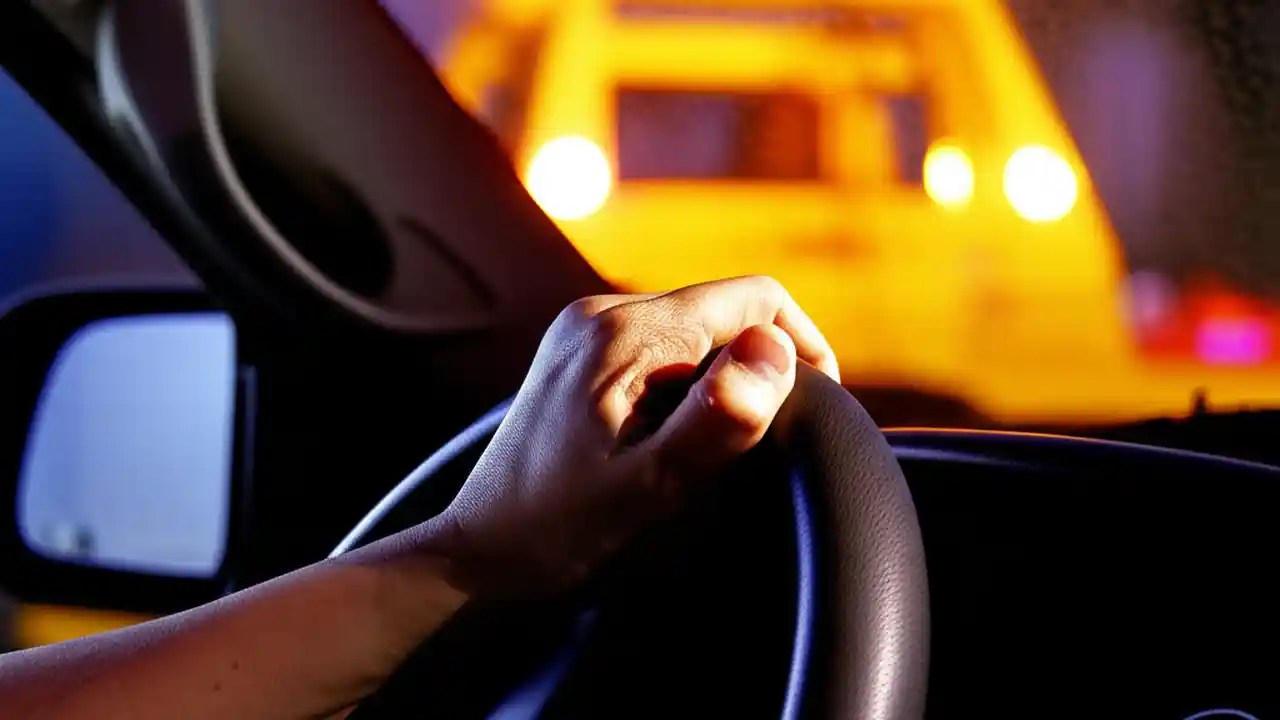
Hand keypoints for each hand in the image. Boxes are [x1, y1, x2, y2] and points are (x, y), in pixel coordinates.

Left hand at [418, 276, 838, 596]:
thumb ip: (717, 417)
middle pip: (725, 311)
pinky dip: (688, 384)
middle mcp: (603, 313)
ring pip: (697, 330)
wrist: (478, 551)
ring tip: (708, 449)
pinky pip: (662, 347)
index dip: (801, 347)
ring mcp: (586, 330)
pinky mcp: (580, 353)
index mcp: (625, 332)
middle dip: (759, 367)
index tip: (813, 409)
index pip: (753, 298)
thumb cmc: (556, 528)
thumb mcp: (649, 486)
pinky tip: (671, 439)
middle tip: (757, 444)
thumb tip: (774, 349)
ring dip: (721, 379)